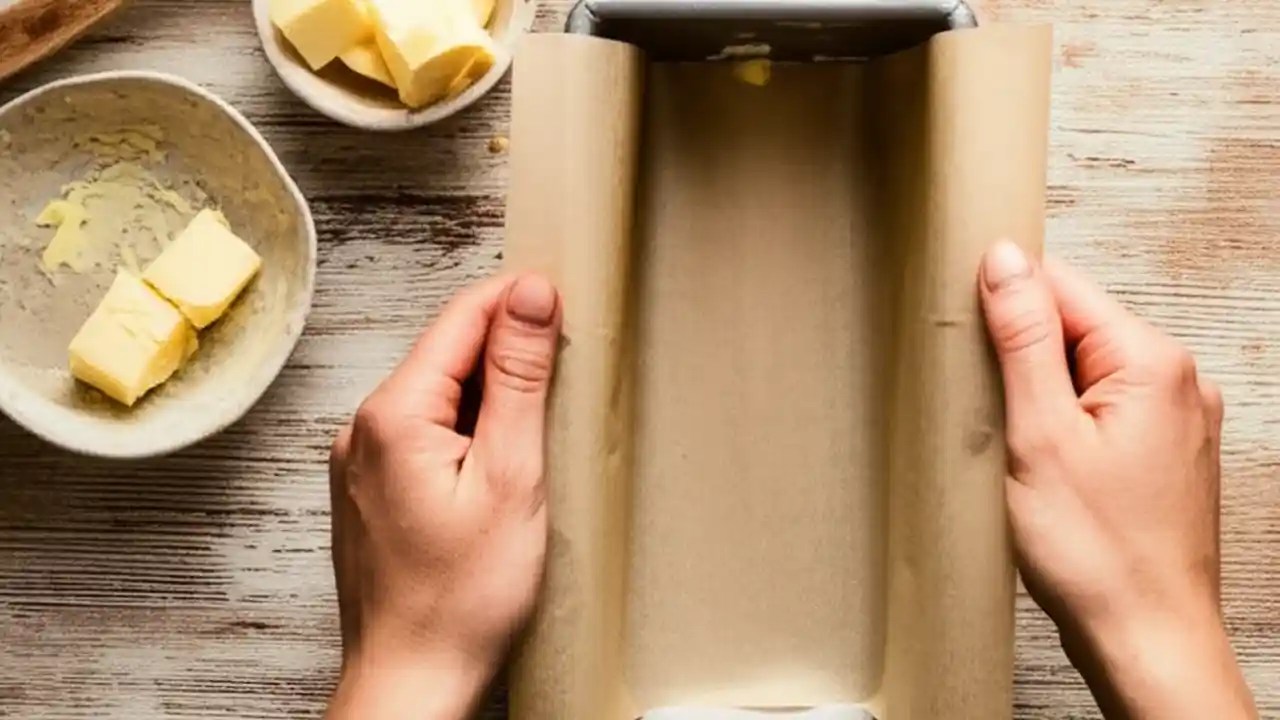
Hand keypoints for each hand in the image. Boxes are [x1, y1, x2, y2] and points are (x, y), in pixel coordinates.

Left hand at [326, 274, 561, 719]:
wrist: (412, 681)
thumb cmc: (462, 597)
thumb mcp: (511, 475)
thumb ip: (518, 378)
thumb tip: (529, 295)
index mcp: (393, 414)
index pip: (460, 318)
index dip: (516, 300)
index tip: (565, 299)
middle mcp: (363, 429)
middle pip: (446, 354)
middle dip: (507, 349)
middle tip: (567, 369)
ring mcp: (361, 462)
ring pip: (436, 395)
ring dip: (489, 393)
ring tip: (539, 428)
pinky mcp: (372, 491)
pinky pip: (422, 434)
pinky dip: (466, 431)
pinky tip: (499, 464)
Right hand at [978, 241, 1256, 719]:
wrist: (1147, 640)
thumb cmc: (1098, 555)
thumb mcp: (1039, 433)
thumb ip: (1022, 337)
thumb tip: (1003, 259)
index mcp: (1152, 362)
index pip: (1060, 285)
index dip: (1002, 305)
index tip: (969, 345)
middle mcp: (1177, 381)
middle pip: (1074, 327)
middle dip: (1020, 358)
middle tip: (997, 417)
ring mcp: (1177, 419)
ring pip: (1084, 372)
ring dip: (1040, 397)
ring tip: (1022, 451)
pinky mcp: (1166, 454)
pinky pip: (1103, 411)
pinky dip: (1064, 428)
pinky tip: (1046, 471)